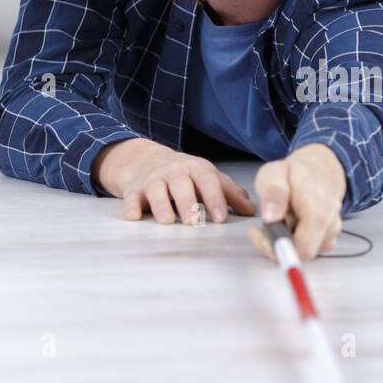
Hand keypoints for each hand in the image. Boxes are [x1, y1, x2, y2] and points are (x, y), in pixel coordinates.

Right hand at [94, 138, 256, 223]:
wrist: (146, 160)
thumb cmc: (184, 174)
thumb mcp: (208, 178)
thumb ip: (229, 193)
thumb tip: (252, 210)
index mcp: (196, 169)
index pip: (208, 181)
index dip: (215, 199)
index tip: (221, 218)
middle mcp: (174, 172)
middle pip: (181, 185)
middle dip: (187, 203)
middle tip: (194, 222)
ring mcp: (153, 180)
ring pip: (156, 191)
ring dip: (161, 206)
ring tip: (166, 221)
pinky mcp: (134, 190)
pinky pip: (131, 197)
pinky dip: (131, 207)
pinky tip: (134, 216)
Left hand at [247, 144, 347, 260]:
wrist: (320, 170)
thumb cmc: (295, 173)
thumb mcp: (274, 173)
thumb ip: (274, 192)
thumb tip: (272, 218)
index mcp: (316, 206)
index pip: (303, 245)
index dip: (278, 246)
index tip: (256, 232)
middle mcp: (329, 221)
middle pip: (301, 253)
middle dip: (278, 244)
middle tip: (264, 226)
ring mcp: (331, 231)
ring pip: (302, 251)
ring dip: (285, 240)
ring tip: (279, 219)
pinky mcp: (328, 238)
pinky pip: (307, 249)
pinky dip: (294, 241)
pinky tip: (289, 224)